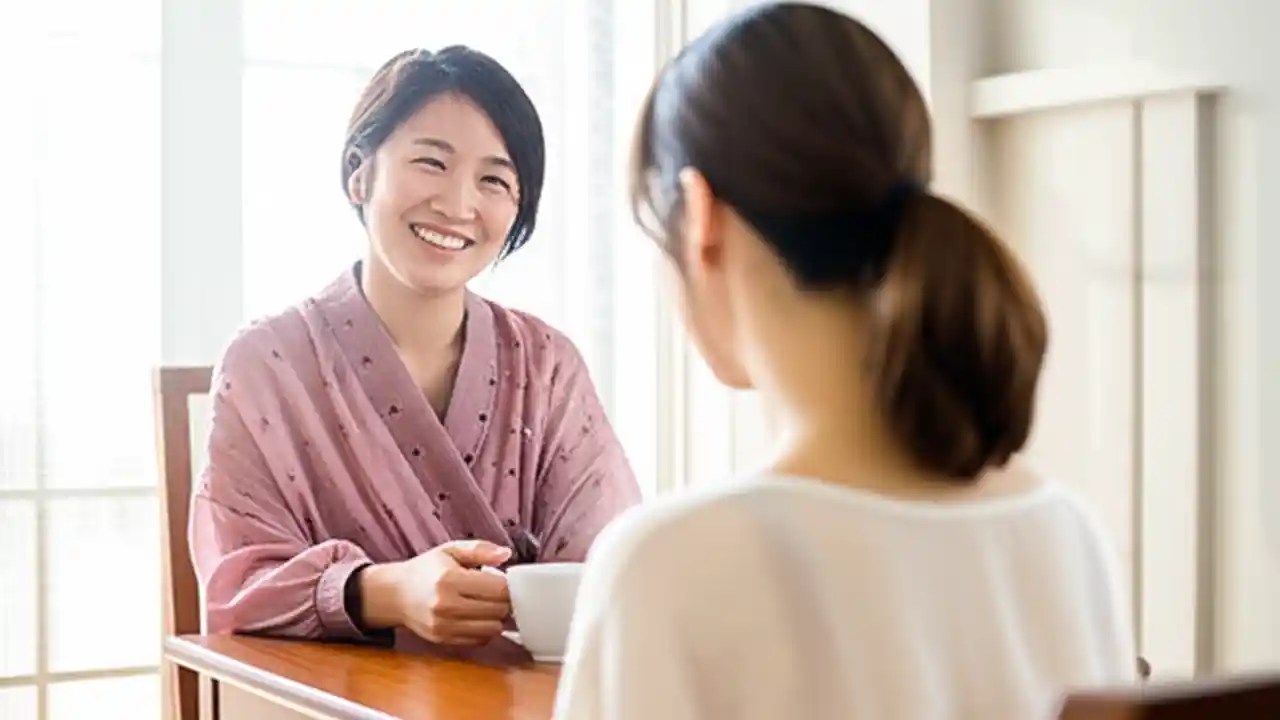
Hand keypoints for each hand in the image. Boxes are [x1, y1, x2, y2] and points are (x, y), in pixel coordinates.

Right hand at [363, 540, 512, 645]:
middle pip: (499, 610)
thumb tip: (506, 554)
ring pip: (493, 629)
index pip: (498, 589)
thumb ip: (480, 549)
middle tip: (496, 591)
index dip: (507, 584)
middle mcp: (446, 606)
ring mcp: (444, 627)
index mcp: (450, 579)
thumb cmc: (427, 569)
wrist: (396, 595)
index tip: (503, 579)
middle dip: (504, 600)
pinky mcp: (443, 641)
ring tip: (487, 604)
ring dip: (496, 617)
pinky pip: (480, 640)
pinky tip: (477, 616)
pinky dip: (485, 630)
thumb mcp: (451, 550)